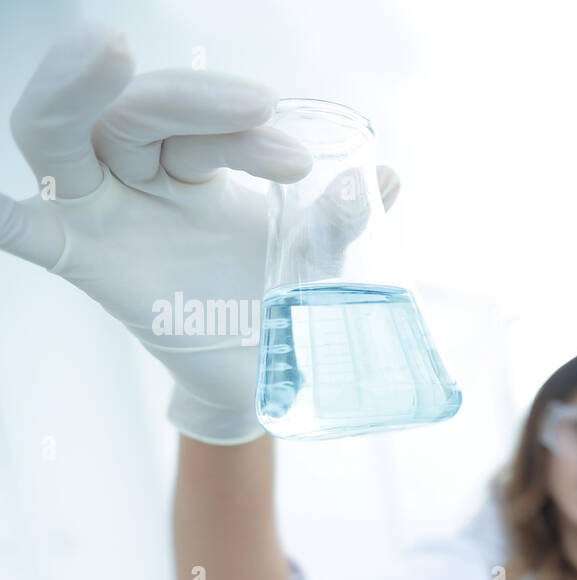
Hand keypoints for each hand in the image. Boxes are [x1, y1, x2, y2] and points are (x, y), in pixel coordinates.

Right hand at [0, 25, 397, 443]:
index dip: (245, 130)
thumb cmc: (277, 307)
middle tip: (258, 105)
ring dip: (74, 91)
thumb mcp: (315, 264)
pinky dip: (5, 215)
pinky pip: (29, 232)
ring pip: (62, 138)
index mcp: (195, 171)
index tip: (303, 162)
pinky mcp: (85, 263)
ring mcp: (105, 217)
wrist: (261, 381)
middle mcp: (140, 182)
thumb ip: (338, 224)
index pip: (202, 126)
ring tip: (108, 48)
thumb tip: (387, 180)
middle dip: (189, 97)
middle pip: (134, 115)